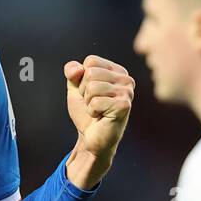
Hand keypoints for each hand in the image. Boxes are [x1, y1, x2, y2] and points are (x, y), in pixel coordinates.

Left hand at [65, 55, 133, 180]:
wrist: (90, 138)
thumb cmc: (86, 112)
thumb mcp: (75, 89)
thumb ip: (72, 73)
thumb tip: (75, 69)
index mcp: (117, 71)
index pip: (91, 61)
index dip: (82, 78)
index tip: (89, 93)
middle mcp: (126, 79)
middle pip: (91, 73)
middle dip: (84, 91)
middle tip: (93, 104)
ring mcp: (127, 92)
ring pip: (92, 87)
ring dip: (88, 102)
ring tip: (97, 111)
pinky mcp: (124, 106)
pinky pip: (95, 102)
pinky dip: (92, 111)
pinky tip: (100, 117)